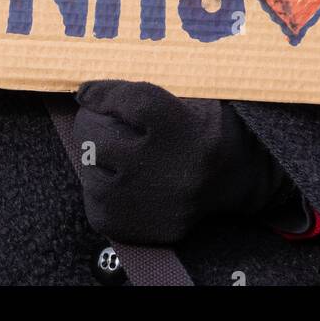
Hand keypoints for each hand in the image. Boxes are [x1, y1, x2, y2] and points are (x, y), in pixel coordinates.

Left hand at [73, 79, 296, 244]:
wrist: (235, 172)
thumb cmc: (198, 124)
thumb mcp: (174, 94)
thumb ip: (129, 92)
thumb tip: (84, 95)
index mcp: (179, 124)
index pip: (130, 102)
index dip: (102, 93)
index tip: (88, 93)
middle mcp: (170, 166)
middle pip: (97, 139)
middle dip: (91, 126)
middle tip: (100, 123)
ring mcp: (158, 203)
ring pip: (91, 174)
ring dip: (93, 160)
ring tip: (113, 154)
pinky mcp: (150, 228)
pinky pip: (99, 208)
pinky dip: (100, 193)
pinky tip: (119, 181)